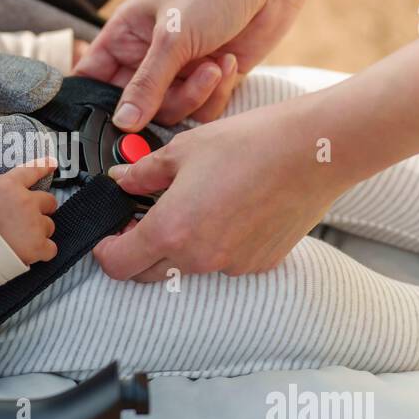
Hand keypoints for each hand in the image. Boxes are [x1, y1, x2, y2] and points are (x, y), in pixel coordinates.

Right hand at [0, 159, 59, 265]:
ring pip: (49, 226)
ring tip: (20, 240)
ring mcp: (34, 224)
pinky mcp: (38, 246)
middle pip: (49, 201)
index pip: (32, 170)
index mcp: (8, 186)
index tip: (51, 164)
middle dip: (41, 210)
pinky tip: (29, 253)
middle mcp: (26, 201)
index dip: (44, 166)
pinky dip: (42, 252)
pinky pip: (50, 248)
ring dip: (39, 232)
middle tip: (28, 219)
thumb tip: (1, 198)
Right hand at [74, 0, 311, 129]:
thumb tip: (122, 123)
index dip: (92, 102)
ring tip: (213, 65)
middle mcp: (148, 57)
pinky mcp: (210, 82)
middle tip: (178, 86)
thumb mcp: (173, 36)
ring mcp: (178, 72)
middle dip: (159, 103)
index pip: (91, 78)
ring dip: (194, 96)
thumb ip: (146, 84)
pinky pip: (202, 111)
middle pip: (134, 107)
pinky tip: (229, 62)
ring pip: (171, 114)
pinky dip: (217, 94)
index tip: (107, 121)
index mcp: (125, 36)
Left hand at [92, 96, 345, 279]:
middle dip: (136, 252)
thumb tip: (122, 180)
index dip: (105, 250)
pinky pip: (223, 262)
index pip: (117, 264)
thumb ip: (144, 172)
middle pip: (147, 274)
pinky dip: (215, 244)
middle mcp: (199, 258)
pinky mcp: (259, 264)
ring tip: (192, 206)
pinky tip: (228, 210)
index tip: (109, 233)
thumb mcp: (182, 150)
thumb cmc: (250, 144)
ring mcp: (231, 266)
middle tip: (142, 218)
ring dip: (178, 247)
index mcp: (171, 231)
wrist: (313, 152)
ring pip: (186, 268)